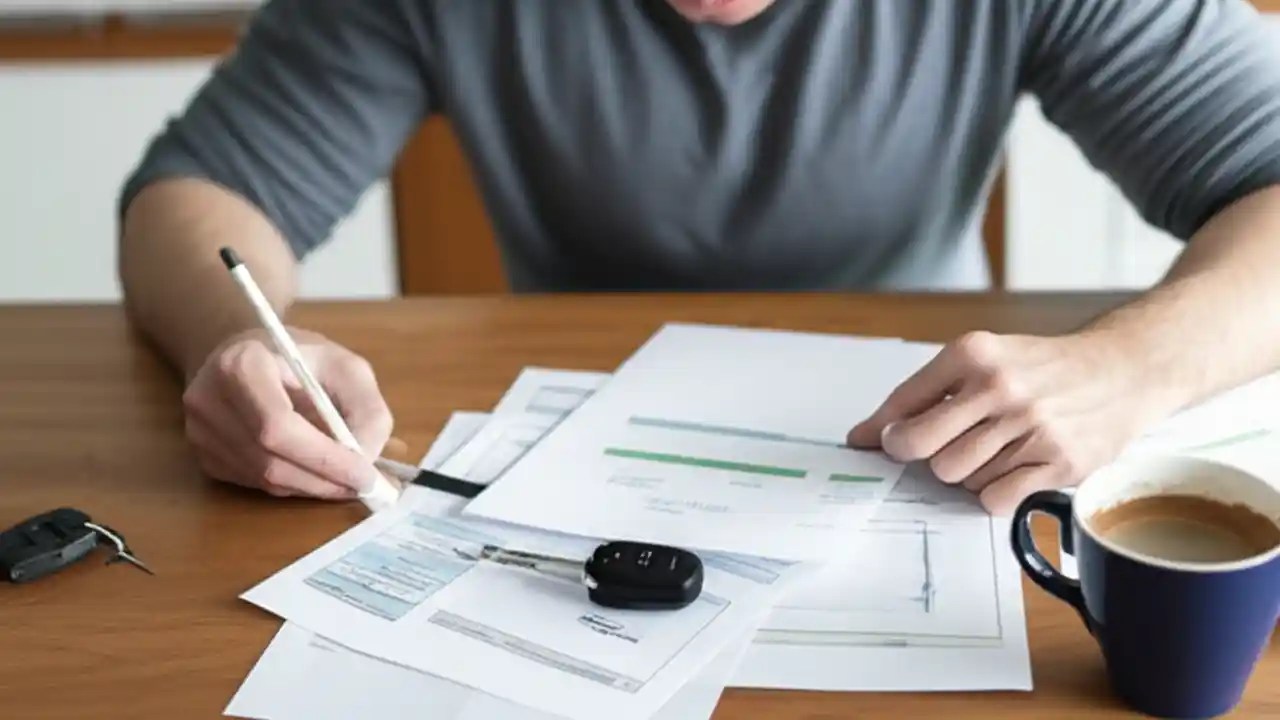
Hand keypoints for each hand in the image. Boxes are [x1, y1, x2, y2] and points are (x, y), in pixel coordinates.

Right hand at [181, 327, 393, 499]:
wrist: (246, 354)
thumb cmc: (300, 358)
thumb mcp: (346, 366)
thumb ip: (366, 408)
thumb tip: (367, 458)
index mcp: (241, 365)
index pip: (278, 426)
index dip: (324, 457)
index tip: (365, 474)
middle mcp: (208, 400)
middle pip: (269, 460)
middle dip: (323, 479)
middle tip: (363, 486)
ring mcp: (198, 431)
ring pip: (263, 479)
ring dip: (311, 487)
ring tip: (346, 481)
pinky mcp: (202, 455)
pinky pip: (254, 483)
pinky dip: (292, 485)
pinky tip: (315, 473)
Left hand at [848, 330, 1168, 513]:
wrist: (1121, 371)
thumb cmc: (1041, 369)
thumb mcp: (986, 359)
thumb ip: (925, 394)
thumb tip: (862, 437)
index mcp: (975, 354)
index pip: (903, 404)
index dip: (883, 432)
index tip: (878, 442)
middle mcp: (1001, 388)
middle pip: (922, 446)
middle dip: (916, 455)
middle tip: (931, 451)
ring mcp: (1031, 426)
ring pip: (957, 476)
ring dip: (964, 472)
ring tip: (990, 450)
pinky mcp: (1058, 462)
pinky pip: (994, 498)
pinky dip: (992, 493)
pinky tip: (1010, 469)